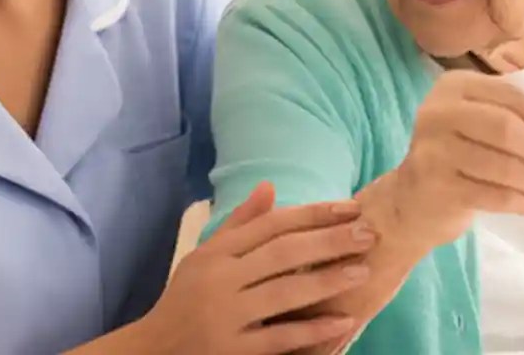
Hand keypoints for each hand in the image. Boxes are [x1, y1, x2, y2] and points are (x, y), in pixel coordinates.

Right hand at [139, 183, 377, 354]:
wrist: (154, 351)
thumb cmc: (186, 299)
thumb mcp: (205, 257)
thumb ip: (240, 225)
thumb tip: (269, 186)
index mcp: (216, 254)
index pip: (271, 226)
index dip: (312, 214)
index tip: (350, 208)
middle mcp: (220, 280)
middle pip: (282, 253)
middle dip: (328, 241)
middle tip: (369, 233)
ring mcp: (226, 317)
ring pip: (284, 293)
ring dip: (327, 281)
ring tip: (362, 271)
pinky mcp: (232, 351)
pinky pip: (279, 338)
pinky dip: (312, 331)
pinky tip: (343, 322)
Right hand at [386, 70, 523, 253]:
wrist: (414, 200)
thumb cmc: (463, 157)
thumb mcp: (498, 129)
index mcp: (457, 86)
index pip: (514, 97)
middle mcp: (439, 110)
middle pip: (508, 128)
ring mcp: (432, 148)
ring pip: (503, 164)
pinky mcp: (434, 185)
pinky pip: (493, 194)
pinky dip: (523, 201)